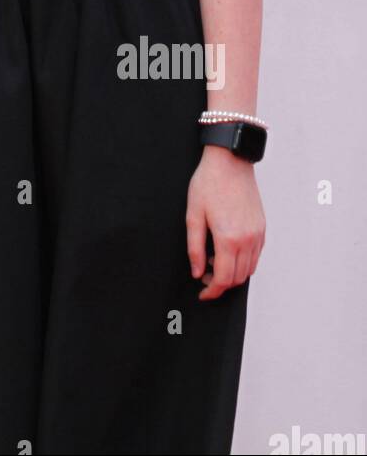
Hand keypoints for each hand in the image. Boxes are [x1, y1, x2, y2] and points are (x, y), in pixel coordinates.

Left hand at [186, 145, 264, 299]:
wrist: (230, 161)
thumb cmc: (209, 183)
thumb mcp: (193, 214)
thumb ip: (194, 247)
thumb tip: (197, 272)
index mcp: (228, 239)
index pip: (223, 278)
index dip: (212, 291)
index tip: (202, 294)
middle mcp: (247, 240)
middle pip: (237, 278)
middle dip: (220, 284)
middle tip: (204, 277)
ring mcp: (257, 234)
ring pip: (249, 269)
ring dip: (232, 273)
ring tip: (213, 262)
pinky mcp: (262, 228)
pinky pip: (255, 256)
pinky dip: (243, 262)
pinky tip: (227, 251)